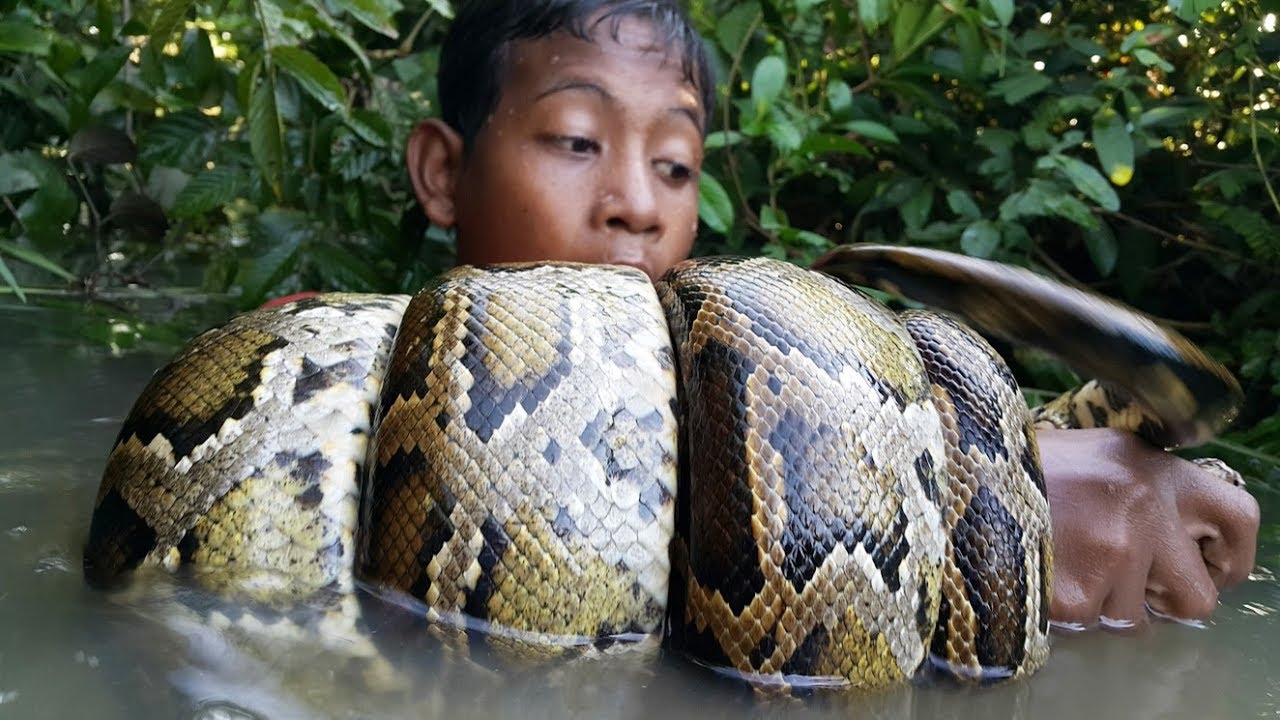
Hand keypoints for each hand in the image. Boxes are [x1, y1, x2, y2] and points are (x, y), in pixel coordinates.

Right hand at [1036, 427, 1259, 627]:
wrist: (949, 474)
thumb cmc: (1019, 466)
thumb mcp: (1093, 454)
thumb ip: (1141, 486)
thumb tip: (1182, 539)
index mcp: (1151, 467)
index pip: (1239, 518)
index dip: (1231, 556)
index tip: (1209, 568)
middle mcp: (1143, 506)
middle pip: (1197, 594)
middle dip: (1162, 600)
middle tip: (1124, 579)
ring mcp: (1113, 552)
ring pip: (1134, 617)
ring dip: (1102, 601)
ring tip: (1060, 559)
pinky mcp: (1077, 592)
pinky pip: (1090, 623)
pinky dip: (1065, 607)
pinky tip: (1041, 569)